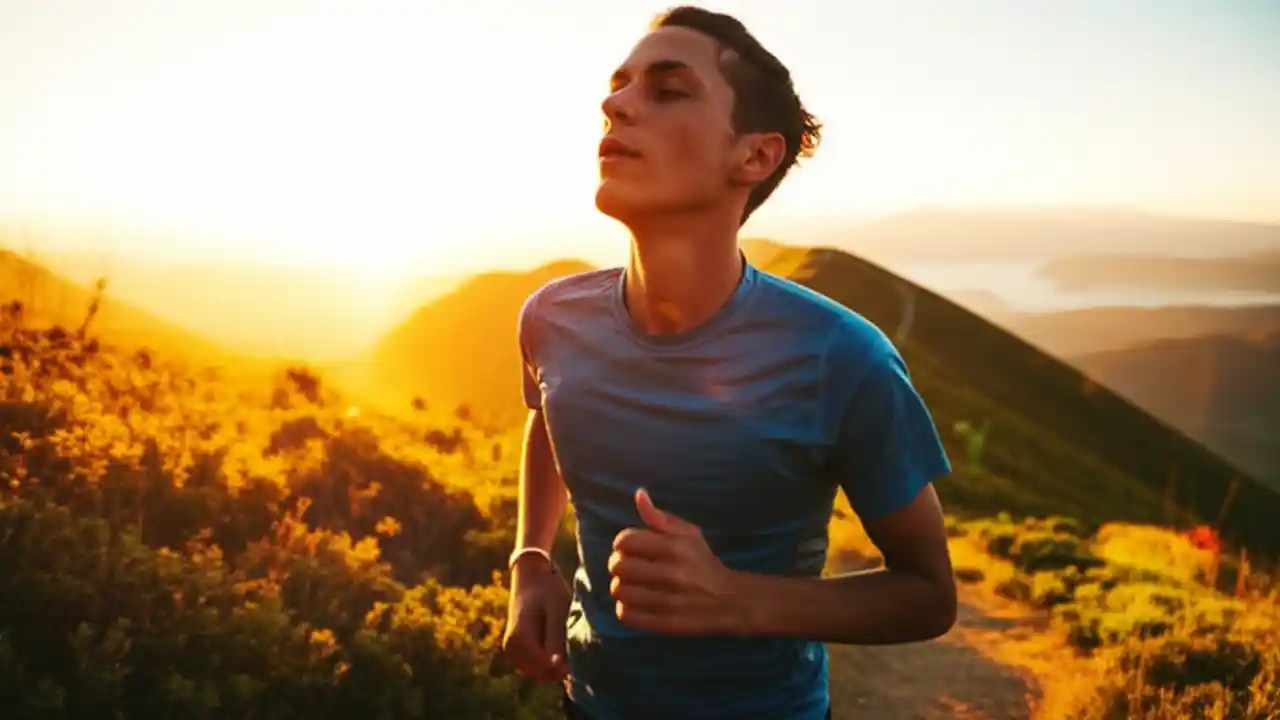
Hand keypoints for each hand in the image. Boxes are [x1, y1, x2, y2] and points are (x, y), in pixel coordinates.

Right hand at [502, 554, 571, 683]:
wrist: (531, 576)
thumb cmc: (547, 590)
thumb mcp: (556, 611)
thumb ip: (555, 640)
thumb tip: (558, 666)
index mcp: (519, 639)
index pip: (545, 667)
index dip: (564, 664)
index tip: (577, 650)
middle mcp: (511, 650)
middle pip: (542, 674)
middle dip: (559, 667)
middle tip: (572, 644)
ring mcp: (512, 653)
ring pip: (539, 673)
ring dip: (554, 665)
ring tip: (564, 641)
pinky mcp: (517, 653)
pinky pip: (536, 668)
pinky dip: (548, 662)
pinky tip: (558, 644)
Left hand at [608, 487, 744, 634]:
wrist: (729, 600)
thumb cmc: (703, 563)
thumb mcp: (688, 534)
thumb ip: (660, 517)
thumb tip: (639, 495)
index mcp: (675, 547)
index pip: (625, 541)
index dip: (623, 543)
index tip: (632, 548)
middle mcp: (672, 573)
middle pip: (618, 566)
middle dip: (619, 565)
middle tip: (629, 567)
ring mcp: (668, 601)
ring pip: (619, 591)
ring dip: (622, 587)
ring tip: (632, 585)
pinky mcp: (664, 623)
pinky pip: (626, 615)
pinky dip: (626, 608)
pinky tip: (637, 602)